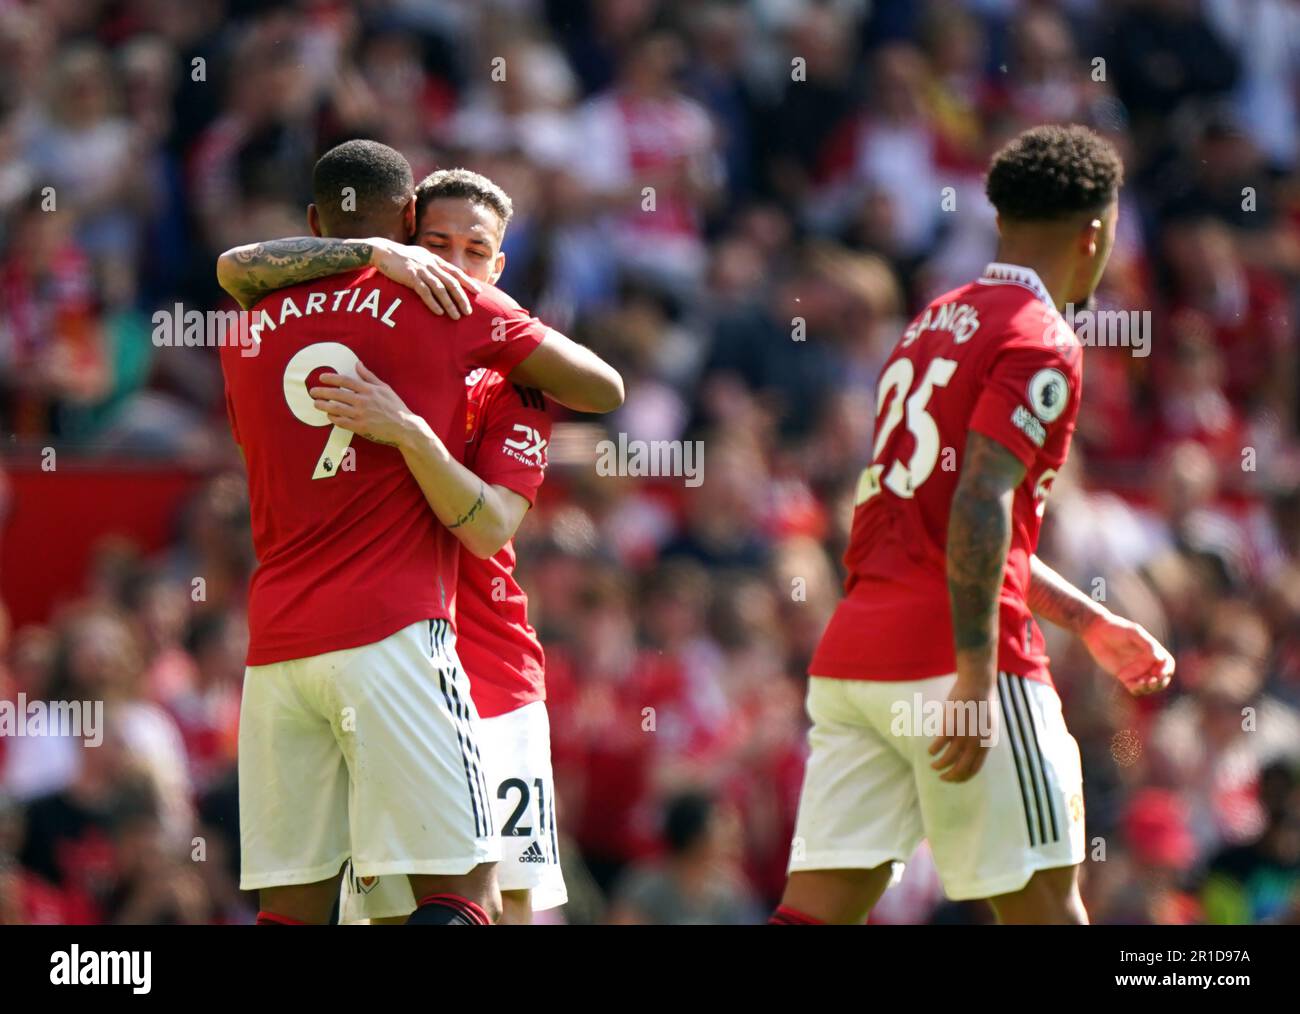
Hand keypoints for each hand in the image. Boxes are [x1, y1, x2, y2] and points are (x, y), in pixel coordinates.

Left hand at [310, 362, 421, 447]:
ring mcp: (361, 415)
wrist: (404, 427)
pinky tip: (329, 416)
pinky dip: (334, 419)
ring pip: (337, 409)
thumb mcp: (385, 388)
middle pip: (337, 394)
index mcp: (369, 390)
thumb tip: (358, 364)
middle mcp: (363, 401)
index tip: (322, 378)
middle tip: (313, 391)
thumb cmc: (395, 406)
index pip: (346, 381)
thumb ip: (369, 376)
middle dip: (322, 392)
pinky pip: (342, 422)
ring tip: (316, 404)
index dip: (332, 378)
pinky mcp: (361, 427)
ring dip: (324, 406)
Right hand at [368, 238, 479, 318]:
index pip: (455, 271)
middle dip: (462, 298)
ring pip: (440, 289)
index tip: (478, 291)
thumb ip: (432, 266)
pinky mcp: (410, 277)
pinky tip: (439, 312)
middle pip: (451, 282)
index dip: (468, 281)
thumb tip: (443, 276)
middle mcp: (431, 264)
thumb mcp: (420, 257)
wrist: (382, 251)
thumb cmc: (401, 257)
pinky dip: (433, 303)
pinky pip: (424, 292)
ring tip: (456, 316)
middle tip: (468, 311)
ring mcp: (421, 270)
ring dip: (449, 304)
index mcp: (435, 260)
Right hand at [929, 667, 998, 782]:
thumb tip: (971, 752)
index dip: (962, 777)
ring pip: (948, 759)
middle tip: (942, 777)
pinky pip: (939, 744)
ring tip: (933, 765)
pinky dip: (934, 751)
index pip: (973, 769)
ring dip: (939, 765)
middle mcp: (976, 743)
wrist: (977, 684)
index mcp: (986, 744)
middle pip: (961, 768)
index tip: (954, 779)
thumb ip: (981, 740)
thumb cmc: (982, 702)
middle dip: (950, 776)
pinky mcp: (951, 726)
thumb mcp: (987, 725)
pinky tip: (931, 751)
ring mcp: (963, 735)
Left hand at [1082, 612, 1174, 695]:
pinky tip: (1131, 685)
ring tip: (1140, 684)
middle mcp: (1146, 662)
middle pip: (1161, 678)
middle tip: (1150, 682)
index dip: (1166, 671)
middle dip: (1159, 683)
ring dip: (1148, 688)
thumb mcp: (1133, 633)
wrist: (1096, 632)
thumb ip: (1147, 644)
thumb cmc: (1117, 628)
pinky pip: (1134, 687)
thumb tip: (1160, 658)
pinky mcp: (1124, 676)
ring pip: (1149, 685)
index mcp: (1152, 651)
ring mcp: (1135, 670)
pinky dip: (1137, 689)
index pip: (1167, 664)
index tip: (1159, 674)